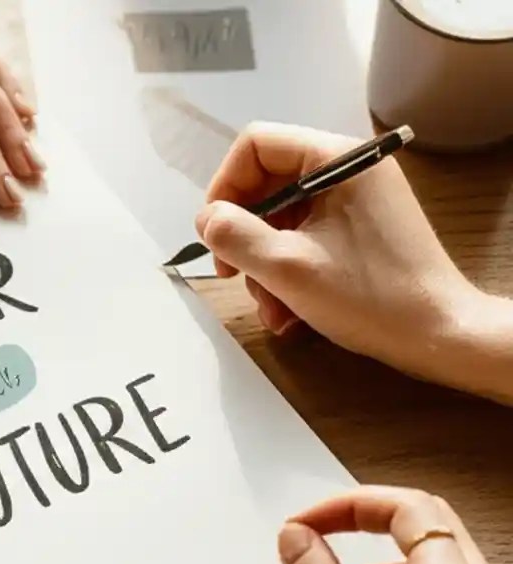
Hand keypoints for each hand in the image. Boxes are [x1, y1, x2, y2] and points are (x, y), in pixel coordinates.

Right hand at [194, 122, 487, 383]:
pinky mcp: (362, 228)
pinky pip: (307, 237)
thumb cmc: (370, 297)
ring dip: (265, 264)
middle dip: (244, 235)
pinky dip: (289, 271)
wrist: (440, 336)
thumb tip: (206, 219)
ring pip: (284, 218)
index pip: (256, 144)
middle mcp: (350, 169)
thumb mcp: (287, 267)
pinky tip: (289, 311)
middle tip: (233, 276)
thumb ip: (234, 235)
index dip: (224, 186)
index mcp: (338, 159)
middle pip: (268, 183)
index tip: (214, 233)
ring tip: (271, 308)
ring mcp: (358, 199)